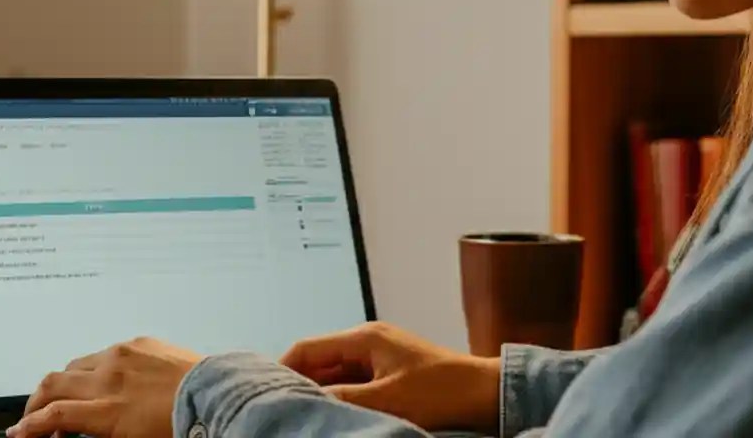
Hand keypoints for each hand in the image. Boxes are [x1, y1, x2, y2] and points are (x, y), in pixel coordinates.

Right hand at [9, 337, 200, 437]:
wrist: (216, 396)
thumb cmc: (179, 427)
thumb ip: (97, 431)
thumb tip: (75, 429)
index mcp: (108, 410)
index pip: (53, 415)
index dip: (29, 426)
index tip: (19, 433)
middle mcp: (110, 378)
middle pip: (53, 384)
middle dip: (35, 401)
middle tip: (32, 415)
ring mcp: (123, 355)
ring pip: (76, 365)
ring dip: (63, 382)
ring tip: (64, 396)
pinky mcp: (139, 342)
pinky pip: (106, 352)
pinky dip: (95, 367)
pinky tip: (104, 379)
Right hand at [282, 322, 499, 433]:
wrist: (486, 394)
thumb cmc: (442, 391)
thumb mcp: (387, 399)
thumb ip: (342, 398)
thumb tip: (304, 400)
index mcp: (365, 338)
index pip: (307, 348)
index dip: (283, 369)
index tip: (266, 392)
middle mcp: (369, 342)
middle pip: (319, 362)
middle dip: (301, 384)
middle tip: (281, 408)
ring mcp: (381, 358)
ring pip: (336, 376)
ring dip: (322, 394)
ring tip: (305, 414)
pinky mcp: (392, 374)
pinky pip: (355, 385)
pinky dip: (343, 399)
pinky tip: (336, 416)